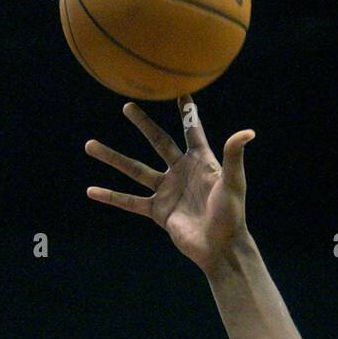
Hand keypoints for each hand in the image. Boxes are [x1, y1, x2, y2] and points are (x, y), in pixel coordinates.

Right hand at [85, 96, 254, 271]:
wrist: (220, 247)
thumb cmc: (231, 215)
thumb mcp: (234, 184)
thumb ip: (234, 157)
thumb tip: (247, 132)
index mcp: (200, 162)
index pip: (192, 130)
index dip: (187, 112)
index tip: (180, 91)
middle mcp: (181, 172)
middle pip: (158, 142)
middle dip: (143, 124)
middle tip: (127, 106)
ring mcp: (167, 191)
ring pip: (135, 169)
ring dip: (113, 157)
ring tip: (90, 145)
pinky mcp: (158, 211)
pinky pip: (130, 201)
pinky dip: (111, 196)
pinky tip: (91, 190)